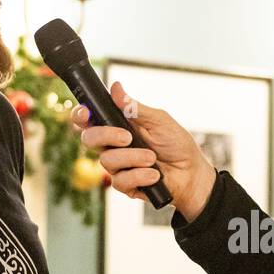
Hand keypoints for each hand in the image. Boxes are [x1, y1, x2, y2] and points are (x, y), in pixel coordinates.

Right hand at [71, 81, 217, 221]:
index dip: (81, 115)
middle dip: (106, 136)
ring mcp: (118, 166)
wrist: (192, 173)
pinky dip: (140, 175)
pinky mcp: (125, 185)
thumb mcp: (159, 121)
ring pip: (107, 161)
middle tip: (128, 137)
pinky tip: (155, 175)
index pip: (89, 119)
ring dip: (133, 158)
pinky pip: (121, 181)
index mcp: (117, 126)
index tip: (86, 113)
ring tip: (152, 158)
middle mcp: (113, 145)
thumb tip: (116, 88)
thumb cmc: (176, 144)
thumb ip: (135, 108)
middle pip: (89, 139)